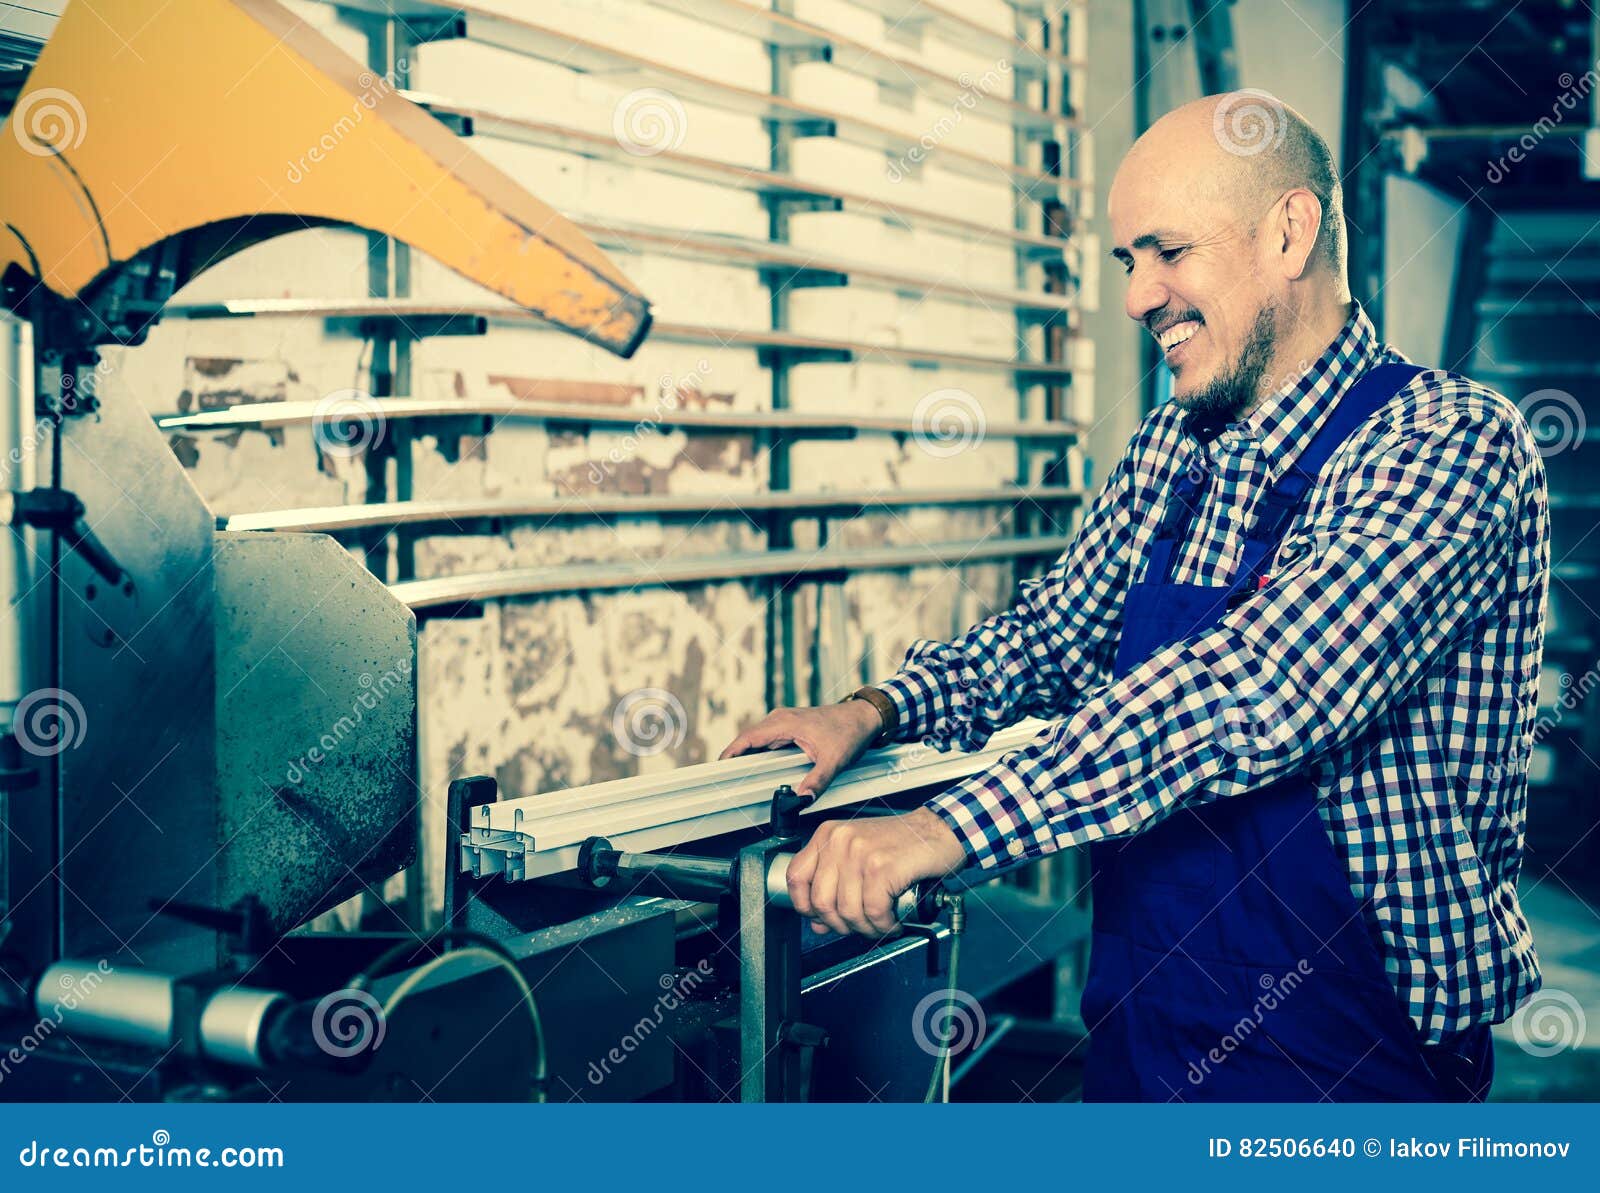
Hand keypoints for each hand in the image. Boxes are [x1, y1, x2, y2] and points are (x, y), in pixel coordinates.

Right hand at [718, 700, 883, 798]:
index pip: (748, 737)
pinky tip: (758, 768)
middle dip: (735, 758)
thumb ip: (818, 781)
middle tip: (724, 779)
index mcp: (785, 723)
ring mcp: (785, 722)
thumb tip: (803, 799)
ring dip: (747, 756)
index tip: (719, 767)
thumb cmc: (850, 731)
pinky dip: (760, 753)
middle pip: (748, 740)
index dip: (730, 752)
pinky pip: (767, 740)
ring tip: (736, 777)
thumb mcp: (834, 760)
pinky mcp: (790, 727)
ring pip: (757, 740)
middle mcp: (781, 719)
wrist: (864, 717)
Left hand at [784, 808, 967, 936]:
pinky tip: (893, 922)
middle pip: (821, 901)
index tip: (820, 917)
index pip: (796, 877)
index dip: (805, 906)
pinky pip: (874, 912)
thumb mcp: (860, 857)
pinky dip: (884, 926)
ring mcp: (860, 852)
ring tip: (880, 925)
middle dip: (840, 924)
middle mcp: (840, 840)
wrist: (940, 831)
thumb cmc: (903, 843)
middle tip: (858, 926)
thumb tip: (818, 922)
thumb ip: (835, 886)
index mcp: (829, 835)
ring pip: (848, 911)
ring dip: (866, 928)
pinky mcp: (882, 867)